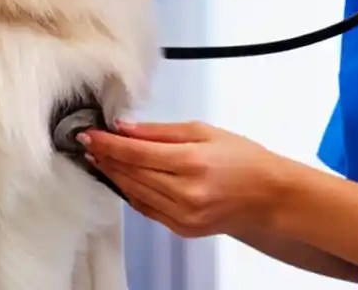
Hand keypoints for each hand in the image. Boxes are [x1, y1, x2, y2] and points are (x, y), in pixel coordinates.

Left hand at [80, 120, 295, 237]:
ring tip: (99, 159)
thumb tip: (126, 128)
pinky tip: (122, 180)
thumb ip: (161, 131)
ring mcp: (183, 215)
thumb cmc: (244, 160)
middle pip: (131, 173)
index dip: (108, 143)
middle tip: (88, 143)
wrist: (270, 196)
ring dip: (114, 175)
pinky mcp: (183, 229)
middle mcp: (185, 192)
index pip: (136, 152)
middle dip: (106, 157)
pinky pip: (146, 210)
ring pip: (134, 193)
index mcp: (191, 162)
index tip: (89, 134)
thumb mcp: (205, 132)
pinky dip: (131, 194)